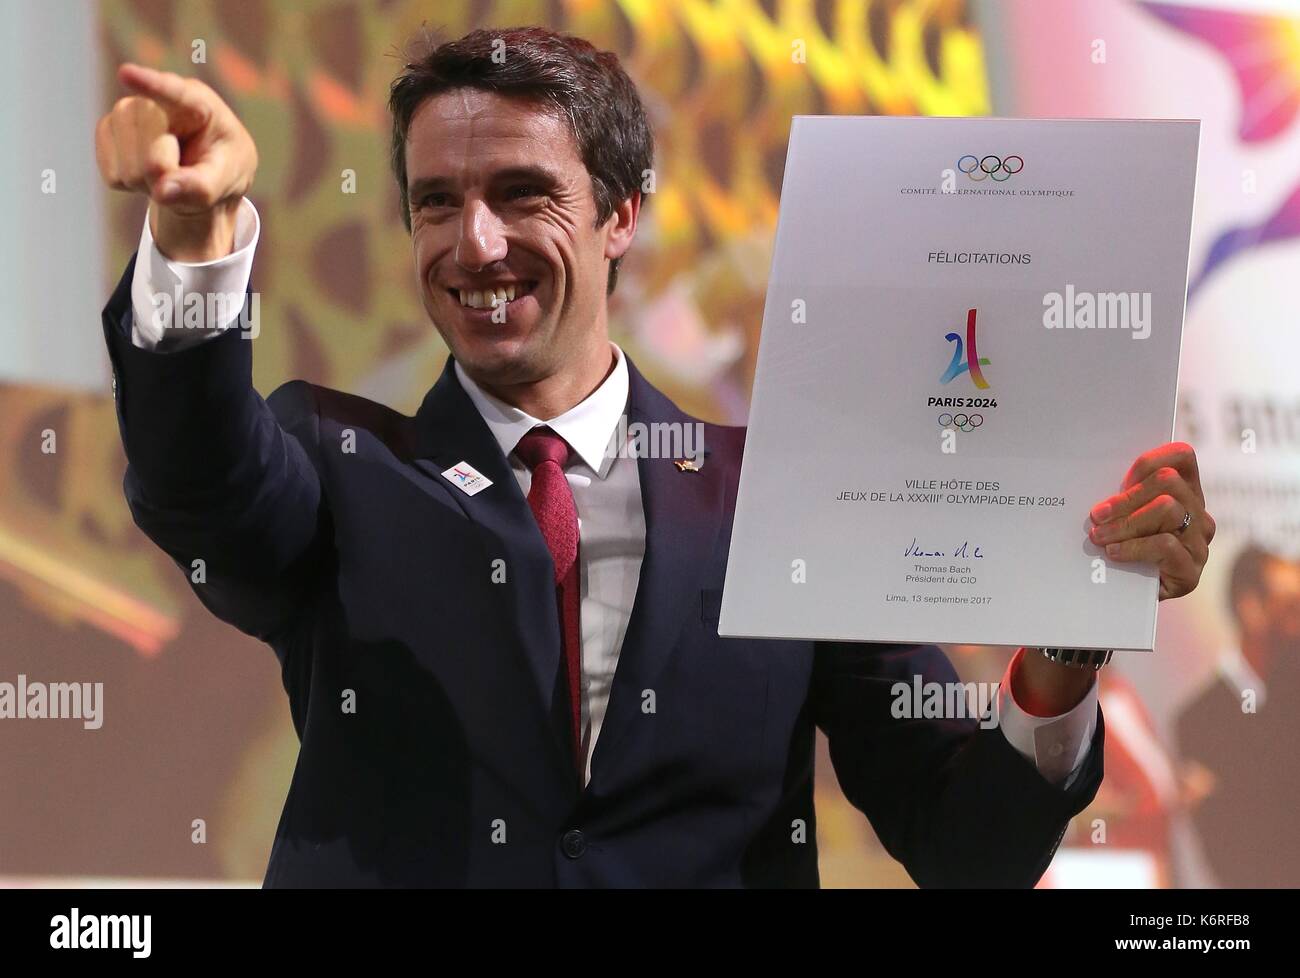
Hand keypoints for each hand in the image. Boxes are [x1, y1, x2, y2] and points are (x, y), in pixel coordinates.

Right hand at [94, 63, 257, 260]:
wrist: (203, 174)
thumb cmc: (222, 168)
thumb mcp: (227, 178)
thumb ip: (202, 186)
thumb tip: (162, 191)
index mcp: (197, 102)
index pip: (172, 93)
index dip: (149, 84)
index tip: (126, 73)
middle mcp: (154, 100)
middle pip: (148, 153)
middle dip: (167, 175)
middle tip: (188, 174)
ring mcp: (125, 113)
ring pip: (128, 169)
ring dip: (150, 184)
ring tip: (170, 172)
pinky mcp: (106, 132)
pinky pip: (113, 176)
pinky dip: (133, 186)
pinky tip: (149, 173)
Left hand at [1087, 442, 1213, 599]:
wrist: (1129, 598)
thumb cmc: (1122, 550)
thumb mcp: (1123, 517)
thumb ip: (1122, 496)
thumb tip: (1095, 480)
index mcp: (1184, 493)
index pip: (1182, 457)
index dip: (1150, 461)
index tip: (1121, 478)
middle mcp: (1198, 514)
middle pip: (1169, 482)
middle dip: (1126, 497)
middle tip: (1097, 515)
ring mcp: (1198, 543)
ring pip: (1167, 510)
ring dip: (1126, 522)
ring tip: (1100, 536)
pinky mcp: (1190, 571)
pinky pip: (1165, 545)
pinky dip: (1134, 547)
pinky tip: (1114, 553)